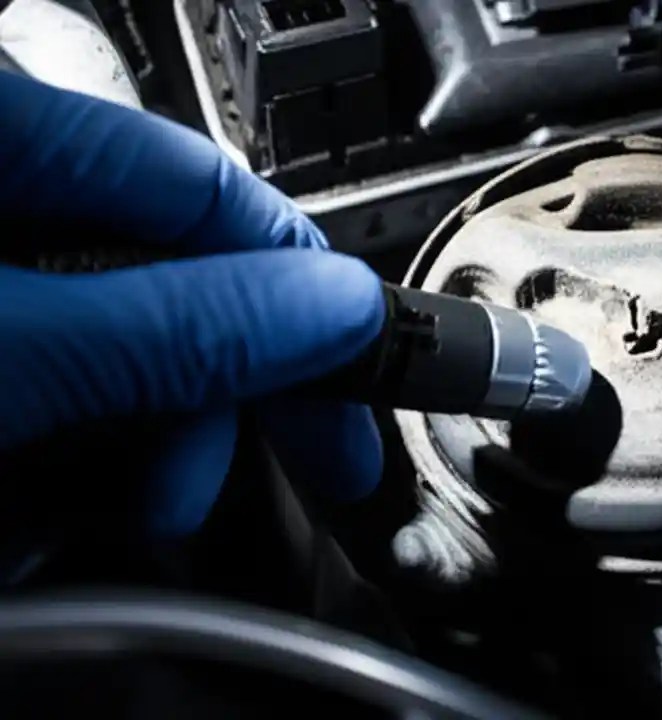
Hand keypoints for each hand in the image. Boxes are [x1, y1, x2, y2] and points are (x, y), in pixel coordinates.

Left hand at [0, 72, 384, 535]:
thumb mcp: (18, 358)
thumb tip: (336, 306)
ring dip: (158, 425)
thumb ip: (184, 328)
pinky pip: (51, 362)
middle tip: (319, 457)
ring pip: (111, 326)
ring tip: (162, 507)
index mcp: (7, 132)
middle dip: (236, 379)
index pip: (206, 184)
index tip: (367, 364)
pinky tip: (75, 488)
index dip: (302, 279)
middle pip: (167, 262)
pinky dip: (78, 430)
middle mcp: (0, 186)